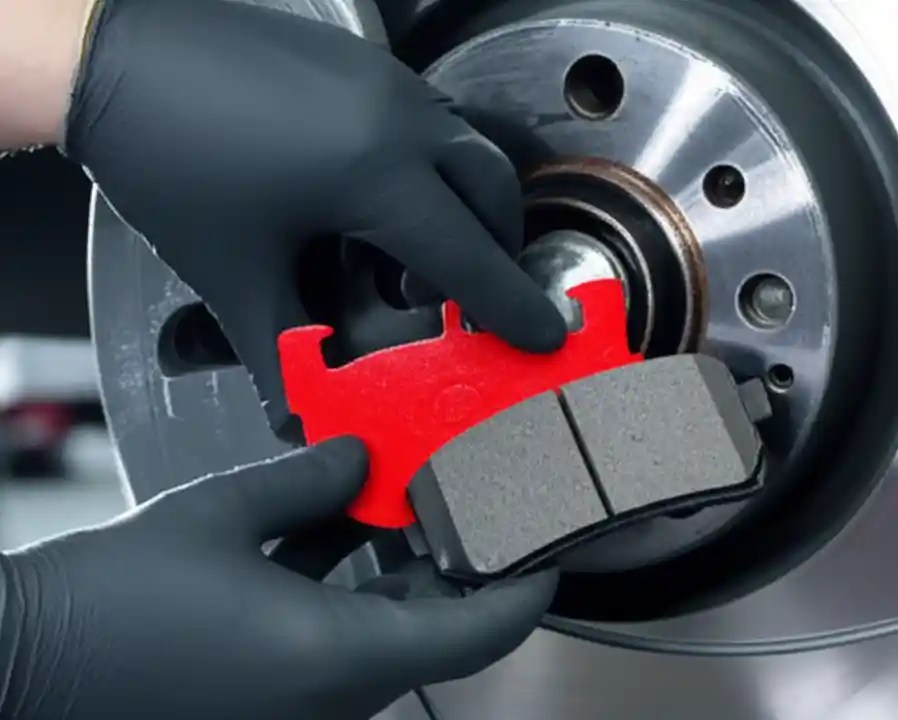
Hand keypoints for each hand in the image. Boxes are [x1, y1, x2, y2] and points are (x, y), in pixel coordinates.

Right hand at [0, 437, 556, 719]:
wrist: (20, 664)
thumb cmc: (107, 606)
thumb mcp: (218, 515)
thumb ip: (308, 480)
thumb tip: (358, 455)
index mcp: (337, 657)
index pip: (478, 635)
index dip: (528, 592)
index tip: (554, 552)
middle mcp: (332, 694)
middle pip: (440, 634)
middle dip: (469, 569)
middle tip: (488, 504)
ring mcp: (301, 701)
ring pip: (391, 635)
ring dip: (411, 576)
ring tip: (421, 501)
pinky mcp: (269, 694)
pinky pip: (340, 642)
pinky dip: (356, 592)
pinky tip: (343, 526)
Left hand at [63, 0, 566, 432]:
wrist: (113, 57)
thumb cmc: (164, 150)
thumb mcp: (231, 269)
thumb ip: (280, 352)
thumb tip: (298, 412)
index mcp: (376, 174)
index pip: (468, 256)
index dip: (512, 305)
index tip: (545, 333)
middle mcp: (398, 119)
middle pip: (494, 192)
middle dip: (497, 248)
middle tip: (471, 295)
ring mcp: (385, 82)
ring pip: (467, 147)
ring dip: (466, 204)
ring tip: (418, 248)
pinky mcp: (363, 63)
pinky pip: (429, 117)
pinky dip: (430, 164)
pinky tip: (377, 193)